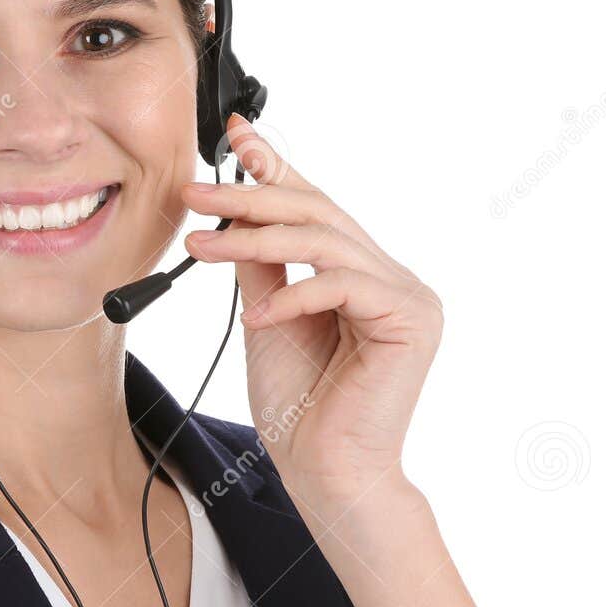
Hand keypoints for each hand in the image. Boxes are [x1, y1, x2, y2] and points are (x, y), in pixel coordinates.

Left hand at [181, 114, 443, 509]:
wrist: (323, 472)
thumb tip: (234, 215)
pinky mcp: (412, 319)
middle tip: (193, 194)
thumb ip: (262, 266)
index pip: (315, 204)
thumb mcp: (267, 318)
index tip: (233, 134)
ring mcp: (408, 295)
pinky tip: (257, 317)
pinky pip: (342, 284)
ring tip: (200, 247)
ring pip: (325, 241)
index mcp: (360, 272)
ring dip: (255, 239)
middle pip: (318, 212)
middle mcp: (390, 276)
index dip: (276, 165)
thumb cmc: (298, 406)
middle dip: (250, 198)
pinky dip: (293, 296)